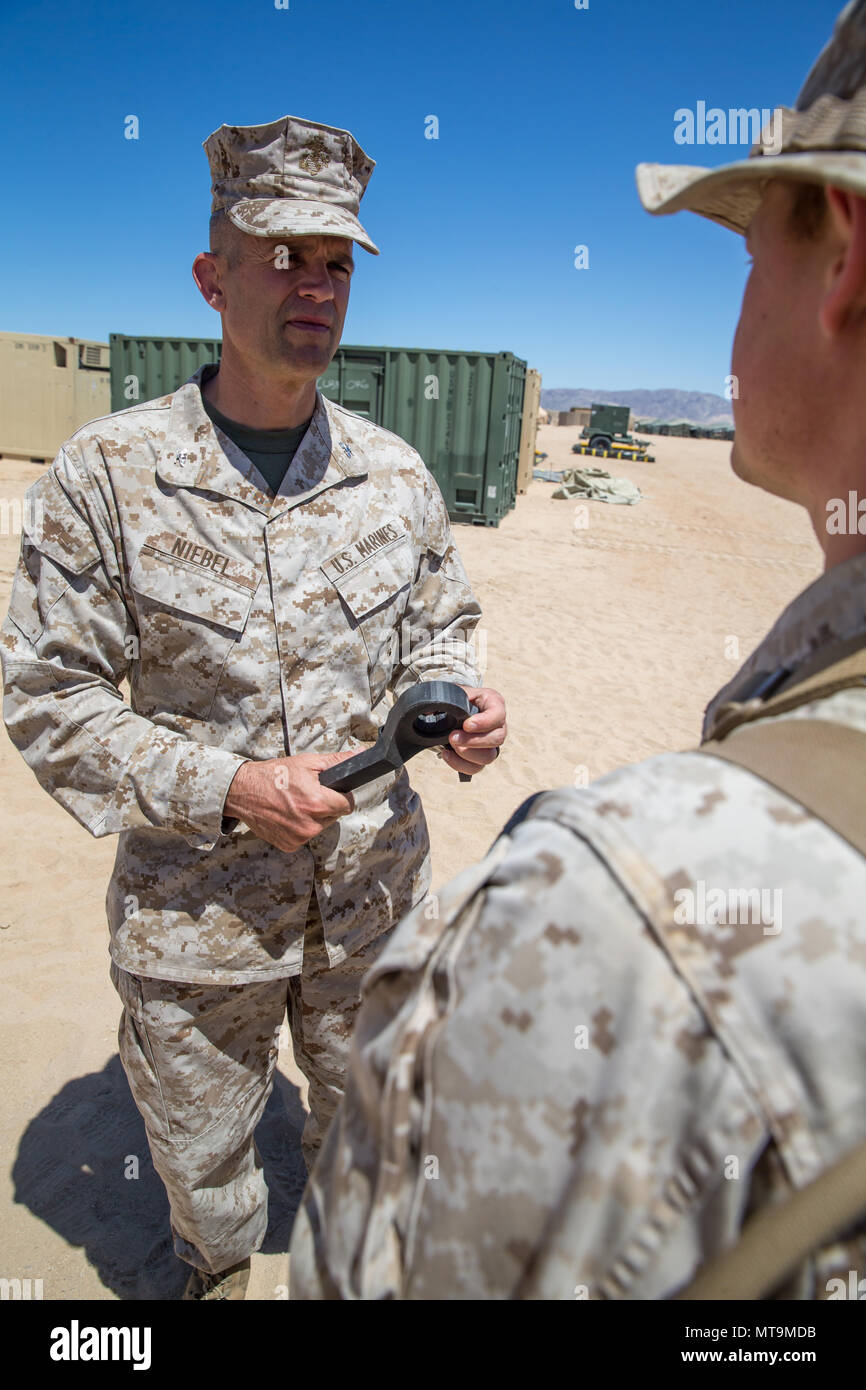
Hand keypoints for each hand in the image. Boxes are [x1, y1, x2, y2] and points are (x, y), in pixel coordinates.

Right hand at [224, 751, 357, 852]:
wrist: (244, 791)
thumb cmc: (274, 775)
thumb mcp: (307, 763)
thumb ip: (337, 762)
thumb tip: (359, 755)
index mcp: (317, 803)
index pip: (347, 805)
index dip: (340, 796)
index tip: (330, 792)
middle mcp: (310, 824)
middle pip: (333, 817)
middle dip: (324, 806)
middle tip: (307, 795)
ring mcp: (299, 837)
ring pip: (319, 827)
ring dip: (312, 818)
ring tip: (295, 804)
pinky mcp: (289, 845)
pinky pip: (304, 836)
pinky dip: (299, 827)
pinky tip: (287, 815)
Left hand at [440, 686, 506, 777]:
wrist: (454, 710)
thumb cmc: (458, 700)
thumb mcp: (455, 692)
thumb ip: (446, 698)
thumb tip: (429, 712)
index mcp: (494, 704)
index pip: (498, 715)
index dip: (484, 722)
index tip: (466, 725)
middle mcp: (498, 725)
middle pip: (498, 739)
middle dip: (473, 741)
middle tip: (452, 737)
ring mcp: (491, 743)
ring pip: (489, 756)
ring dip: (467, 753)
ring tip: (450, 745)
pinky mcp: (481, 757)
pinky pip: (476, 768)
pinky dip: (460, 764)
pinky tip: (447, 754)